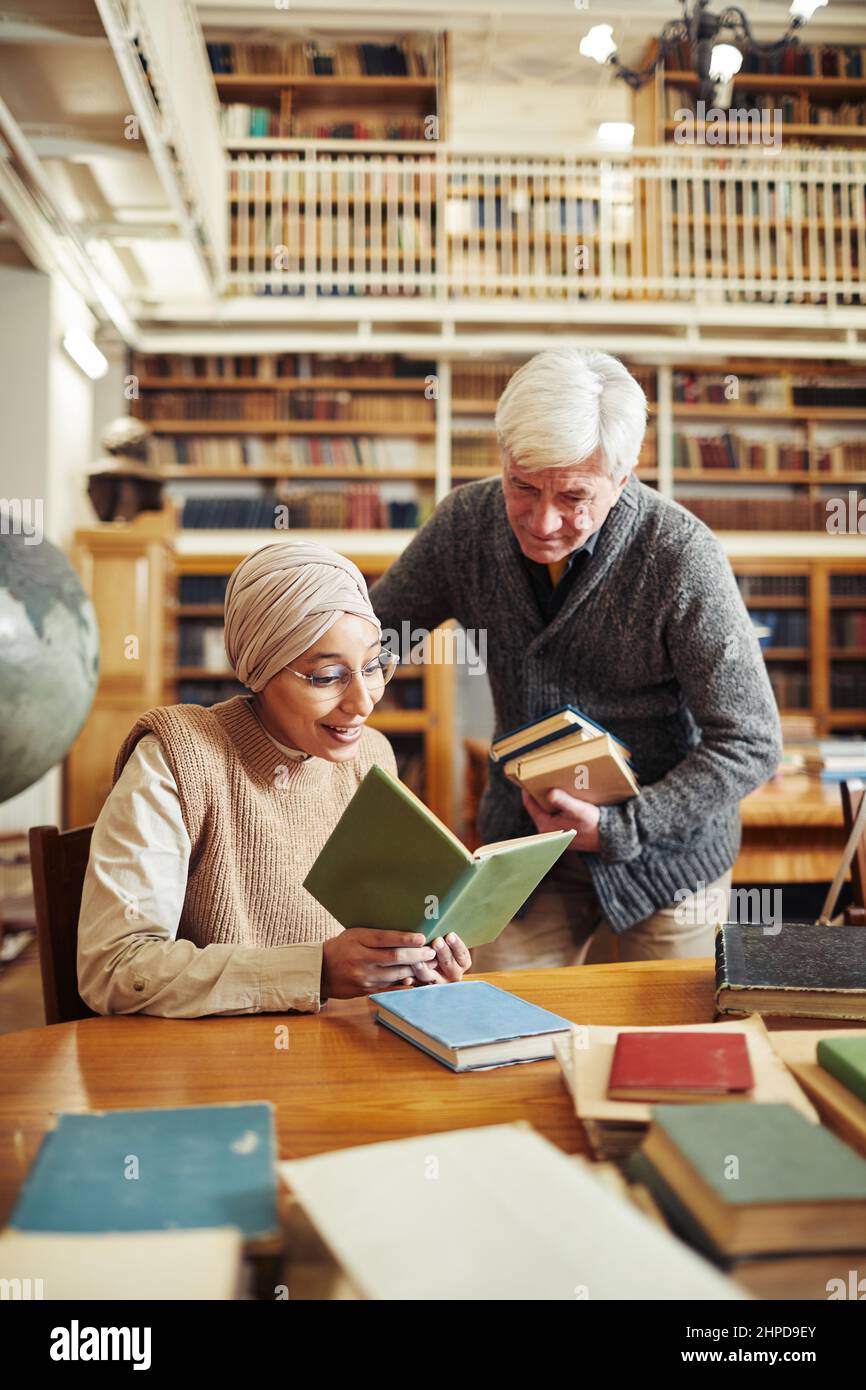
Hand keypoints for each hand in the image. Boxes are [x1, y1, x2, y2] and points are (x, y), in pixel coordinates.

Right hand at [321, 929, 436, 999]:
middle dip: (417, 955)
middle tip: (431, 952)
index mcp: (358, 940)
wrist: (320, 970)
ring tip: (429, 964)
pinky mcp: (365, 990)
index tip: (422, 938)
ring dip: (414, 969)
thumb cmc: (341, 947)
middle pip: (394, 957)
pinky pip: (389, 987)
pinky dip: (403, 982)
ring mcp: (363, 976)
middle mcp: (360, 958)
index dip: (406, 939)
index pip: (386, 938)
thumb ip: (376, 935)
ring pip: (395, 974)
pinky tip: (415, 978)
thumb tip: (405, 934)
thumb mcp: (354, 934)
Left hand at [410, 933, 471, 985]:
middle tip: (436, 942)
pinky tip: (406, 978)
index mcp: (462, 962)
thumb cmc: (439, 947)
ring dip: (424, 968)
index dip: (456, 945)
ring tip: (417, 960)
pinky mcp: (424, 988)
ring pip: (431, 976)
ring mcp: (438, 982)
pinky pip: (416, 986)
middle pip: (448, 963)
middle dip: (442, 952)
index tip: (449, 935)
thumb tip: (442, 916)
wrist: (429, 968)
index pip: (462, 953)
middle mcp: (453, 974)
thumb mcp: (447, 943)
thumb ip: (445, 935)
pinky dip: (411, 981)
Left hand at [521, 786, 601, 852]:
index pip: (529, 804)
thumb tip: (550, 793)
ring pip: (543, 812)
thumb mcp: (579, 809)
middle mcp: (546, 833)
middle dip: (537, 794)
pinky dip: (552, 807)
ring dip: (545, 800)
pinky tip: (560, 799)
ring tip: (548, 786)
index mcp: (546, 826)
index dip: (527, 789)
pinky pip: (551, 817)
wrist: (608, 838)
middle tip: (538, 779)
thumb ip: (564, 801)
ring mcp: (552, 834)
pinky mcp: (559, 834)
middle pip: (535, 808)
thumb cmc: (594, 823)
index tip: (525, 777)